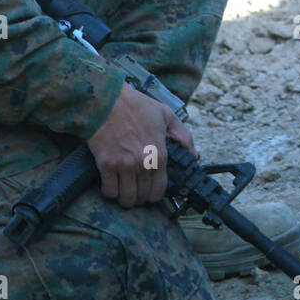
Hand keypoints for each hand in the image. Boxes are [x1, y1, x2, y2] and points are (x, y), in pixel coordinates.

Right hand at [88, 82, 194, 208]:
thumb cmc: (136, 106)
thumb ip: (183, 135)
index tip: (150, 194)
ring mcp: (124, 164)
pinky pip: (109, 190)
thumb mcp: (167, 115)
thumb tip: (193, 155)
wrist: (108, 100)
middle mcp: (144, 162)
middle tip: (135, 193)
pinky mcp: (106, 164)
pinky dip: (109, 192)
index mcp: (160, 153)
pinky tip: (110, 186)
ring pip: (126, 197)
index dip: (154, 195)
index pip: (160, 189)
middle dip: (139, 198)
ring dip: (125, 199)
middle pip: (143, 196)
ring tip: (123, 193)